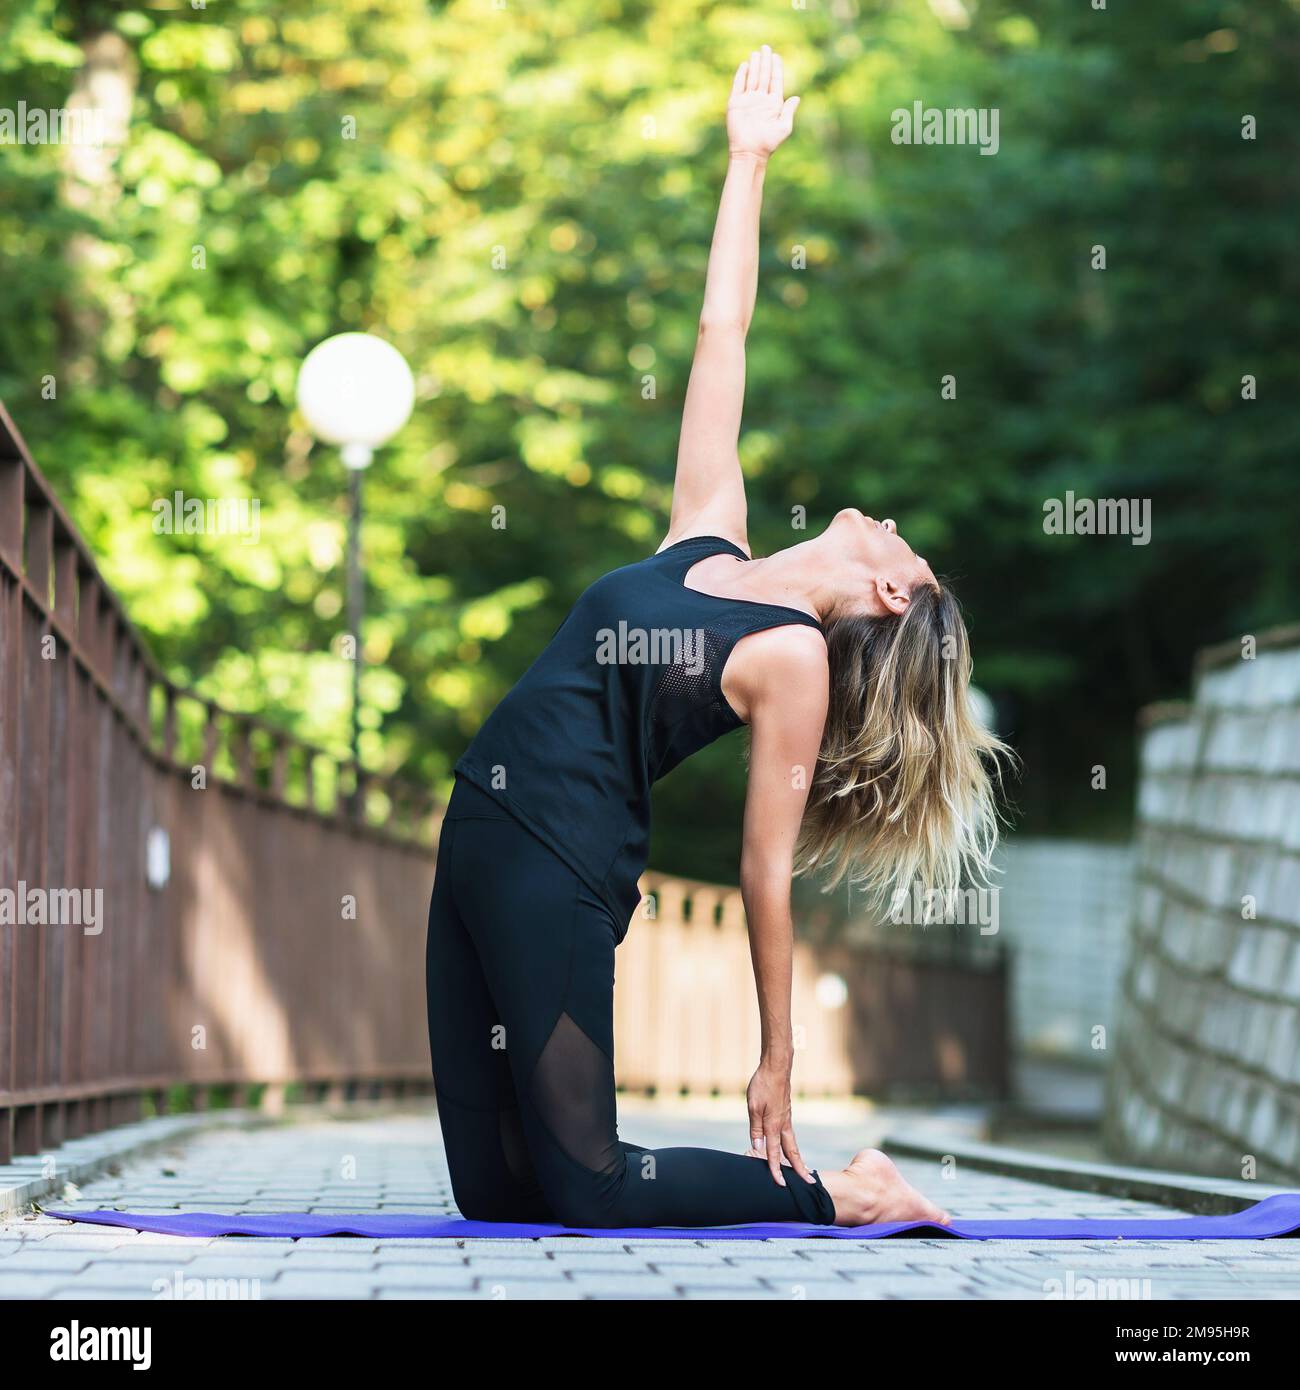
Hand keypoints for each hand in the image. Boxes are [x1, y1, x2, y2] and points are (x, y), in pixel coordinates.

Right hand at [727, 45, 799, 160]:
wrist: (749, 152)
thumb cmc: (768, 143)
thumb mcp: (784, 127)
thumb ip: (789, 111)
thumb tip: (797, 98)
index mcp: (773, 103)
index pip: (775, 80)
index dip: (776, 68)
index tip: (776, 56)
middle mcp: (761, 100)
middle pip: (763, 75)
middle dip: (765, 62)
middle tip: (766, 47)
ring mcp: (748, 101)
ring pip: (752, 78)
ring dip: (754, 65)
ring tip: (756, 53)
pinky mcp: (735, 104)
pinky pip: (738, 85)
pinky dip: (741, 75)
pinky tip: (744, 65)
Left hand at [746, 1059, 815, 1186]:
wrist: (776, 1067)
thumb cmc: (762, 1085)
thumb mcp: (753, 1107)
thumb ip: (756, 1129)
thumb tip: (757, 1148)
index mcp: (774, 1125)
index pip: (775, 1153)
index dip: (776, 1170)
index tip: (781, 1185)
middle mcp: (783, 1125)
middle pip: (793, 1152)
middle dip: (800, 1169)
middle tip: (810, 1184)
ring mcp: (786, 1119)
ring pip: (793, 1144)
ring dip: (797, 1159)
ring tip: (803, 1171)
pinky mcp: (786, 1114)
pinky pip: (790, 1135)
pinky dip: (792, 1147)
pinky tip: (790, 1149)